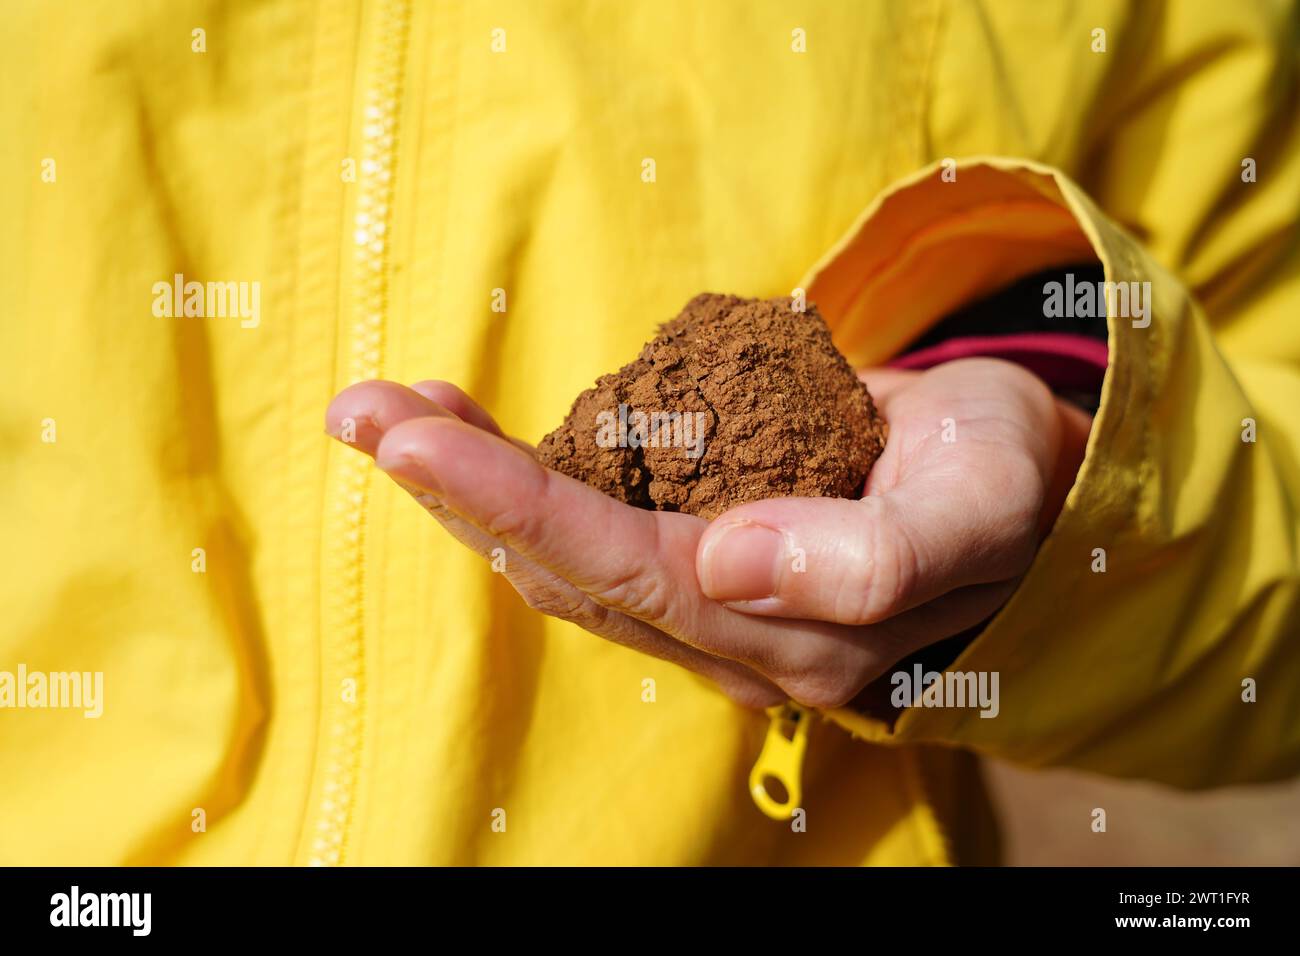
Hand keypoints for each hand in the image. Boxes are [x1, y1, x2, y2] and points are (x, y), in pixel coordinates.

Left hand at [325, 358, 1091, 710]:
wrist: (1017, 486)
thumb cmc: (1003, 483)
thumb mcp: (976, 503)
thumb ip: (872, 557)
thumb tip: (728, 562)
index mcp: (790, 631)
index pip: (622, 571)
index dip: (513, 506)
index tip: (412, 442)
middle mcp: (728, 631)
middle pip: (560, 568)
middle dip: (453, 491)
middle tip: (361, 409)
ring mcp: (706, 601)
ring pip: (557, 555)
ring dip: (465, 486)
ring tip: (386, 409)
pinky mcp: (697, 561)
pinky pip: (587, 528)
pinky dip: (516, 479)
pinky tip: (467, 433)